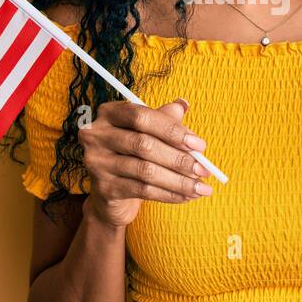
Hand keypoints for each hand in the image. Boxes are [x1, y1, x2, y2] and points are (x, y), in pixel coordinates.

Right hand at [79, 97, 211, 228]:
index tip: (199, 145)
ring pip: (146, 171)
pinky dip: (169, 194)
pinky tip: (186, 196)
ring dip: (179, 181)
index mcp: (110, 113)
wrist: (111, 192)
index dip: (172, 130)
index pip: (142, 117)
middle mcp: (97, 135)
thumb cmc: (133, 154)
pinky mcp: (105, 188)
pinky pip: (143, 190)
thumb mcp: (148, 132)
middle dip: (179, 159)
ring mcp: (97, 162)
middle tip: (204, 170)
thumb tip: (182, 105)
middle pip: (144, 145)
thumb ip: (164, 119)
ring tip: (201, 187)